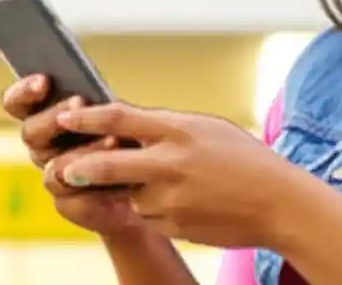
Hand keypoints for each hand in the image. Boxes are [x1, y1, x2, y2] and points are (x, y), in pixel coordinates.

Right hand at [0, 75, 143, 236]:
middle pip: (31, 133)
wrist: (146, 181)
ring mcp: (54, 177)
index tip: (44, 80)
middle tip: (79, 101)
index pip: (16, 103)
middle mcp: (42, 146)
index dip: (23, 92)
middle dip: (54, 117)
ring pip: (54, 168)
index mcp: (43, 117)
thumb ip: (94, 101)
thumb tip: (83, 94)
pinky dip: (102, 190)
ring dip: (85, 152)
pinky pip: (74, 202)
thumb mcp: (114, 111)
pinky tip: (126, 181)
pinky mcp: (70, 205)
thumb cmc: (129, 134)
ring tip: (114, 139)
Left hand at [50, 102, 299, 248]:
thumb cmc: (243, 159)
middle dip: (79, 166)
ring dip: (130, 189)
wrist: (279, 204)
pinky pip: (148, 216)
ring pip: (128, 193)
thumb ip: (164, 125)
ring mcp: (170, 198)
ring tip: (168, 182)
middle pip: (106, 163)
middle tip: (62, 167)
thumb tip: (122, 123)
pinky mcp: (174, 225)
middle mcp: (170, 163)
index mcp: (177, 129)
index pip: (118, 118)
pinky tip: (183, 201)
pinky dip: (153, 208)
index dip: (85, 117)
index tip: (64, 115)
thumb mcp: (205, 127)